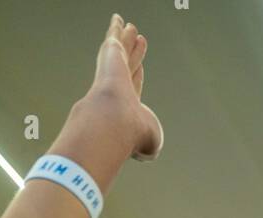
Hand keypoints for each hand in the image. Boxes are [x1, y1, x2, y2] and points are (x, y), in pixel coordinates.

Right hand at [86, 15, 163, 161]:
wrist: (116, 121)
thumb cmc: (133, 137)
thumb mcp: (150, 144)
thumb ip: (151, 147)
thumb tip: (147, 153)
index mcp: (126, 106)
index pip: (133, 87)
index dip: (137, 77)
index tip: (140, 69)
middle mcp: (118, 87)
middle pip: (128, 65)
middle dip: (133, 54)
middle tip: (137, 40)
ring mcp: (114, 71)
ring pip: (122, 49)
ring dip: (127, 38)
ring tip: (131, 26)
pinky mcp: (111, 55)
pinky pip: (115, 37)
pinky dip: (116, 28)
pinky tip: (119, 19)